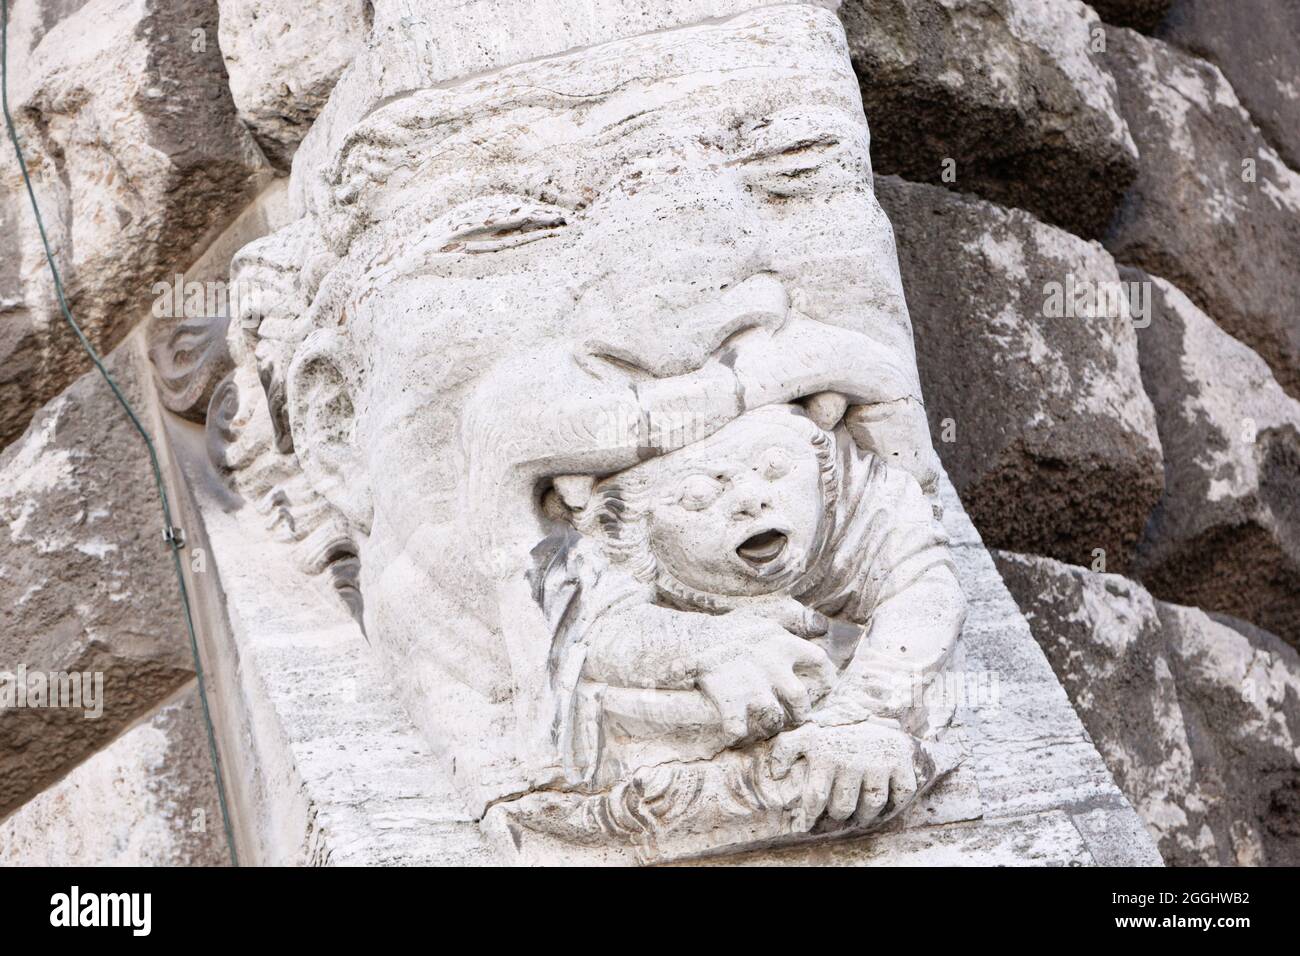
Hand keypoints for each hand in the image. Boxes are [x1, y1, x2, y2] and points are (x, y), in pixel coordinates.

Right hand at [692, 619, 835, 745]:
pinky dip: (736, 736)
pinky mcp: (730, 702)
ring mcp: (752, 688)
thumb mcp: (765, 615)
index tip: (826, 684)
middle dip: (800, 712)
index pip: (818, 660)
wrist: (696, 638)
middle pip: (801, 699)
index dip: (826, 675)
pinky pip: (739, 730)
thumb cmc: (733, 628)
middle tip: (795, 715)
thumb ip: (794, 618)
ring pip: (774, 719)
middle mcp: (773, 668)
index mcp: (784, 645)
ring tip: (764, 724)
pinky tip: (734, 733)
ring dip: (770, 724)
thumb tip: (820, 624)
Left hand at [768, 722, 923, 829]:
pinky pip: (900, 794)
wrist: (873, 713)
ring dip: (865, 815)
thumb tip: (776, 773)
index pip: (816, 797)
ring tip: (859, 815)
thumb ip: (786, 749)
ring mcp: (877, 763)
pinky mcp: (900, 763)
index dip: (809, 816)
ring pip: (871, 805)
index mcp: (827, 756)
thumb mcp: (807, 734)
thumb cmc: (835, 731)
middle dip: (838, 814)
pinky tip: (886, 805)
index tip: (805, 825)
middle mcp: (852, 761)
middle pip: (843, 807)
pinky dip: (897, 804)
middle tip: (838, 812)